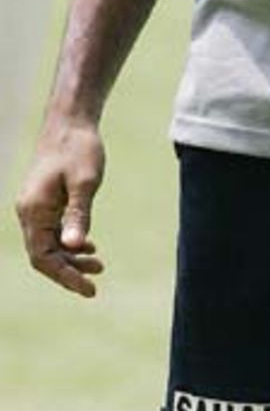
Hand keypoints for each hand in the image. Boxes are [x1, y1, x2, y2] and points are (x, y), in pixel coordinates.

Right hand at [15, 112, 106, 296]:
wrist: (71, 122)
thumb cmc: (79, 148)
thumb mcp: (86, 182)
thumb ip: (79, 214)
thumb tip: (75, 247)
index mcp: (33, 211)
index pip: (43, 257)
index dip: (64, 276)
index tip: (89, 288)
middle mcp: (29, 212)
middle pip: (44, 255)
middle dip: (69, 271)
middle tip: (97, 280)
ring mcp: (35, 207)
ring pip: (49, 244)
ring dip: (71, 257)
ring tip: (99, 265)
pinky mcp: (44, 201)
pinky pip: (52, 231)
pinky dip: (69, 242)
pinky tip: (88, 246)